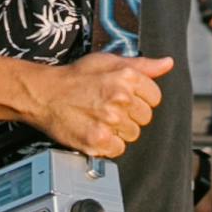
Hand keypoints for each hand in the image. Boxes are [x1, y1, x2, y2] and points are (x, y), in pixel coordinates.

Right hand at [29, 54, 174, 160]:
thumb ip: (142, 65)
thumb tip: (167, 64)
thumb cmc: (74, 77)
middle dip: (130, 115)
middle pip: (145, 118)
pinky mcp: (97, 140)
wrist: (43, 94)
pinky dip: (108, 145)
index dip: (140, 98)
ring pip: (133, 135)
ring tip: (100, 119)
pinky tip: (96, 131)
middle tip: (108, 108)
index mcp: (126, 77)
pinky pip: (118, 149)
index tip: (125, 98)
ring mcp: (109, 121)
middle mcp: (120, 98)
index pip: (155, 97)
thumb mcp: (108, 61)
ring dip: (119, 131)